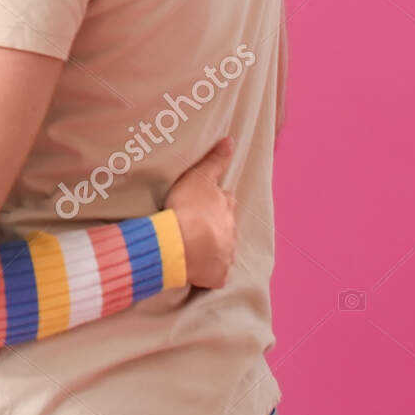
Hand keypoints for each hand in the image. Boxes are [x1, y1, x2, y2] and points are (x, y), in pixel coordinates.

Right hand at [165, 137, 237, 288]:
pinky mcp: (217, 275)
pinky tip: (197, 270)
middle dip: (216, 226)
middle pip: (225, 226)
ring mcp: (226, 254)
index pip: (225, 200)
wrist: (184, 242)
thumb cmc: (189, 207)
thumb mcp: (199, 177)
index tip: (207, 202)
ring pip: (222, 250)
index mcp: (226, 207)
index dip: (217, 201)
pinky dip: (208, 272)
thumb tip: (230, 140)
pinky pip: (214, 274)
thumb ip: (214, 160)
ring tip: (195, 247)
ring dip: (212, 248)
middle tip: (199, 225)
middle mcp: (231, 231)